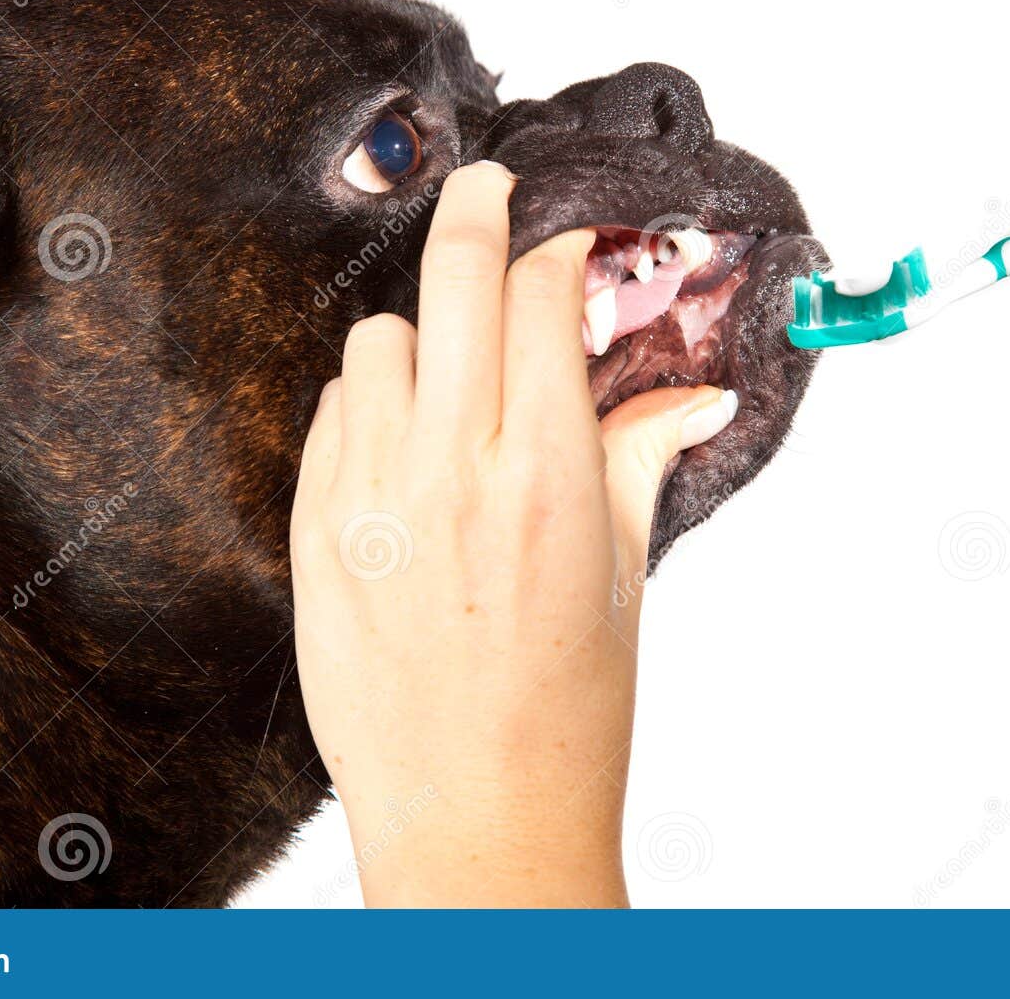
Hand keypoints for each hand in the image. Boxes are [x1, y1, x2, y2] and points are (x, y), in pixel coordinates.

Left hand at [289, 160, 737, 906]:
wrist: (476, 820)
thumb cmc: (568, 714)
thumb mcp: (626, 578)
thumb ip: (645, 459)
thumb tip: (697, 397)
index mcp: (545, 476)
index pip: (540, 297)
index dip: (560, 253)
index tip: (570, 251)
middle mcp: (449, 469)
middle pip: (452, 278)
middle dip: (479, 210)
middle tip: (492, 188)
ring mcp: (367, 498)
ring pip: (376, 340)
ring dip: (423, 332)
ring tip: (454, 374)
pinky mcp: (312, 534)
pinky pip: (329, 416)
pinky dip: (367, 403)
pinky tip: (404, 442)